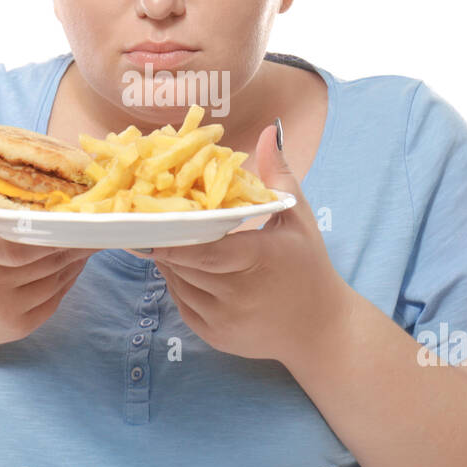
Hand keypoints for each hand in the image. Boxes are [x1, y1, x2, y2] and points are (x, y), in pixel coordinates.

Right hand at [0, 210, 95, 352]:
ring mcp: (1, 309)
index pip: (20, 241)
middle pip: (46, 258)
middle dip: (75, 240)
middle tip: (96, 223)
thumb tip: (17, 161)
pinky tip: (75, 263)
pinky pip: (54, 300)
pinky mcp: (16, 328)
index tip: (75, 214)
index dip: (52, 230)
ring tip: (89, 239)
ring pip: (55, 278)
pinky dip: (69, 280)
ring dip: (77, 259)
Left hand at [127, 123, 354, 368]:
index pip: (202, 249)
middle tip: (145, 220)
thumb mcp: (297, 218)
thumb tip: (269, 130)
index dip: (172, 237)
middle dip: (165, 243)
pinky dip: (177, 284)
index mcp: (257, 259)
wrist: (321, 331)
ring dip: (168, 262)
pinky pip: (182, 304)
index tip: (150, 219)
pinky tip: (181, 267)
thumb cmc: (310, 268)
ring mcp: (224, 319)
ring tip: (164, 239)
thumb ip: (278, 175)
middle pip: (183, 264)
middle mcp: (237, 294)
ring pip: (177, 284)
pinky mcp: (214, 337)